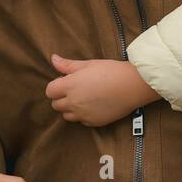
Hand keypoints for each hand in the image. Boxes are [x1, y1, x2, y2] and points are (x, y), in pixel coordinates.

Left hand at [46, 55, 160, 126]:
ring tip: (83, 98)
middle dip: (61, 97)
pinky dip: (83, 116)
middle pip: (56, 105)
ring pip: (67, 116)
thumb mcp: (87, 64)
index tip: (65, 81)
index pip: (50, 91)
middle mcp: (73, 103)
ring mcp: (83, 114)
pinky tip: (93, 105)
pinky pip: (82, 121)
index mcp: (69, 86)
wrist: (131, 86)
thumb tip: (53, 59)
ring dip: (70, 108)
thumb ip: (67, 65)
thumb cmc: (110, 71)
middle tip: (74, 89)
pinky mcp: (94, 122)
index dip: (56, 86)